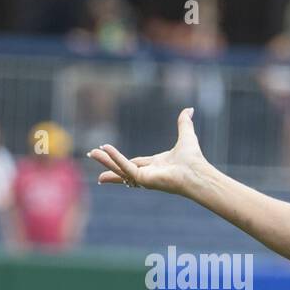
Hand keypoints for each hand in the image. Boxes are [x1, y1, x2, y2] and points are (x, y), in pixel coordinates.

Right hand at [87, 107, 209, 197]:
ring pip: (120, 168)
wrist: (198, 173)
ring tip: (91, 153)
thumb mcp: (187, 135)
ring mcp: (145, 178)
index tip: (108, 151)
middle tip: (92, 154)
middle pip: (123, 168)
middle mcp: (150, 173)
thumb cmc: (194, 159)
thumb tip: (189, 109)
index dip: (121, 158)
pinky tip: (105, 149)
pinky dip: (115, 158)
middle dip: (108, 163)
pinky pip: (126, 167)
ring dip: (106, 161)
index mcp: (157, 165)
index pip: (135, 163)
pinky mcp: (144, 180)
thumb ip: (184, 123)